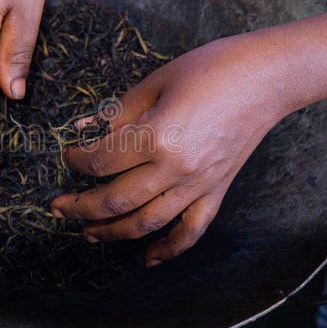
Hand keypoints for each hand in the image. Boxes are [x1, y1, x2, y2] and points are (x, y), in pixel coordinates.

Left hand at [51, 0, 326, 265]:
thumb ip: (118, 113)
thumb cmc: (210, 69)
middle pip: (116, 200)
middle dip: (81, 207)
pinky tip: (146, 258)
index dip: (76, 162)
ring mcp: (199, 185)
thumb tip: (84, 132)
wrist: (266, 78)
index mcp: (157, 136)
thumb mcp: (156, 82)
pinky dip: (167, 249)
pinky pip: (190, 231)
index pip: (101, 162)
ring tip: (87, 233)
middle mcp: (176, 168)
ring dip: (112, 233)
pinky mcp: (216, 192)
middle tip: (60, 206)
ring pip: (147, 223)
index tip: (68, 156)